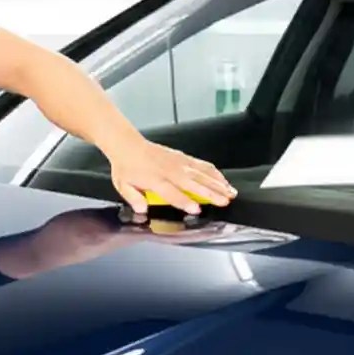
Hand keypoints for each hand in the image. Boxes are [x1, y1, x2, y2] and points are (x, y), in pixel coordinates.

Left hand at [106, 138, 237, 214]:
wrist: (128, 144)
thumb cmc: (126, 167)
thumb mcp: (122, 185)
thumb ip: (133, 198)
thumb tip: (142, 209)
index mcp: (155, 179)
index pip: (172, 192)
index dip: (185, 201)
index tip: (197, 209)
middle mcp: (170, 170)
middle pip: (193, 183)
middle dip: (211, 192)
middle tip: (225, 201)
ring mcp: (178, 163)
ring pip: (202, 173)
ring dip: (218, 183)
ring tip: (231, 192)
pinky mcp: (183, 157)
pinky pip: (201, 165)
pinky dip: (214, 172)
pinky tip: (223, 180)